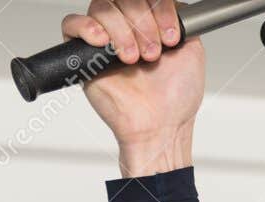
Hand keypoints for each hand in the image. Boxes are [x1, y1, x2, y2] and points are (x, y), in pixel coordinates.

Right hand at [64, 1, 204, 172]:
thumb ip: (183, 20)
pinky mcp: (83, 54)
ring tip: (133, 59)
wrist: (160, 126)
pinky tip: (104, 43)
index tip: (171, 37)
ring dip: (122, 31)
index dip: (159, 8)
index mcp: (151, 22)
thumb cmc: (175, 98)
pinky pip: (72, 24)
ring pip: (101, 7)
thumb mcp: (192, 50)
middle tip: (153, 53)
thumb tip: (174, 5)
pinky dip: (87, 28)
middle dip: (142, 22)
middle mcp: (128, 26)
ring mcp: (105, 38)